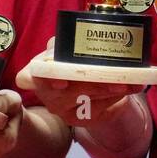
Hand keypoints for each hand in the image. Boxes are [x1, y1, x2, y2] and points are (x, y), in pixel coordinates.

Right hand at [15, 40, 143, 129]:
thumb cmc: (70, 61)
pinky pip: (98, 109)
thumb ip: (67, 42)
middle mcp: (45, 93)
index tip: (63, 82)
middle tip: (115, 78)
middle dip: (93, 84)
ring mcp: (61, 109)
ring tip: (130, 82)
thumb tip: (85, 37)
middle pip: (66, 92)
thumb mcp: (65, 48)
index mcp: (35, 71)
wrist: (82, 85)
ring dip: (110, 90)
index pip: (26, 77)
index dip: (44, 79)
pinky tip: (128, 89)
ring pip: (86, 101)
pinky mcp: (78, 120)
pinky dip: (115, 98)